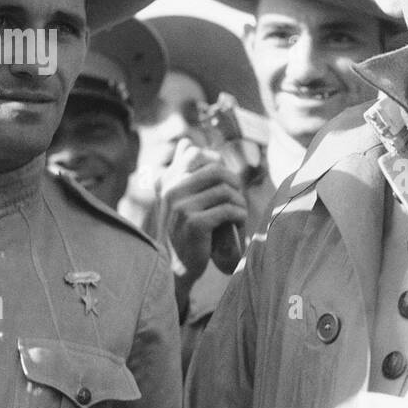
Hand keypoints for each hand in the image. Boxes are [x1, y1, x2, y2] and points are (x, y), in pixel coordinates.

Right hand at [158, 138, 247, 286]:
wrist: (176, 267)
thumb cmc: (184, 231)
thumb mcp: (179, 198)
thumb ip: (181, 170)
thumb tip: (186, 141)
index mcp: (167, 181)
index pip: (195, 154)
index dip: (216, 163)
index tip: (223, 182)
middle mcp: (171, 190)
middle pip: (217, 171)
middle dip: (234, 184)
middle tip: (236, 201)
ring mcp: (180, 207)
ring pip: (225, 191)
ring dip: (239, 203)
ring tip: (237, 215)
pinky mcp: (194, 223)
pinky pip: (228, 210)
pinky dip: (239, 216)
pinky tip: (237, 224)